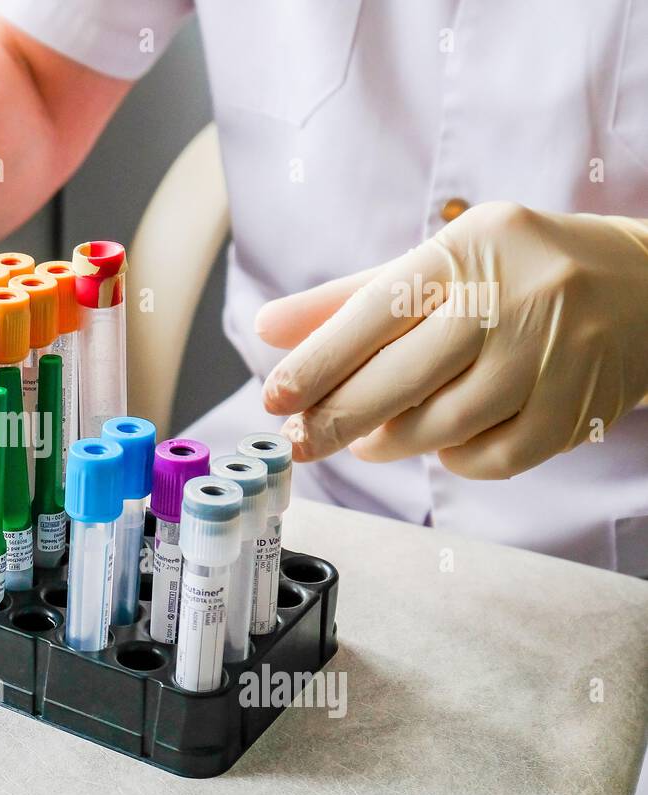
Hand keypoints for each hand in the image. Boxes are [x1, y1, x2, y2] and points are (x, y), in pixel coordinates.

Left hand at [256, 201, 647, 478]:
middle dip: (340, 417)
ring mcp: (552, 353)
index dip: (318, 361)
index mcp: (467, 250)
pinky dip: (456, 459)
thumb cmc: (517, 273)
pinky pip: (494, 456)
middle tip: (301, 442)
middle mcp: (513, 295)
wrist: (646, 285)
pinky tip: (442, 443)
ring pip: (445, 424)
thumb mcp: (438, 264)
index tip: (273, 398)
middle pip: (404, 375)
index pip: (375, 311)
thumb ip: (350, 299)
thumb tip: (268, 328)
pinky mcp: (579, 405)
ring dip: (393, 442)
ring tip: (371, 440)